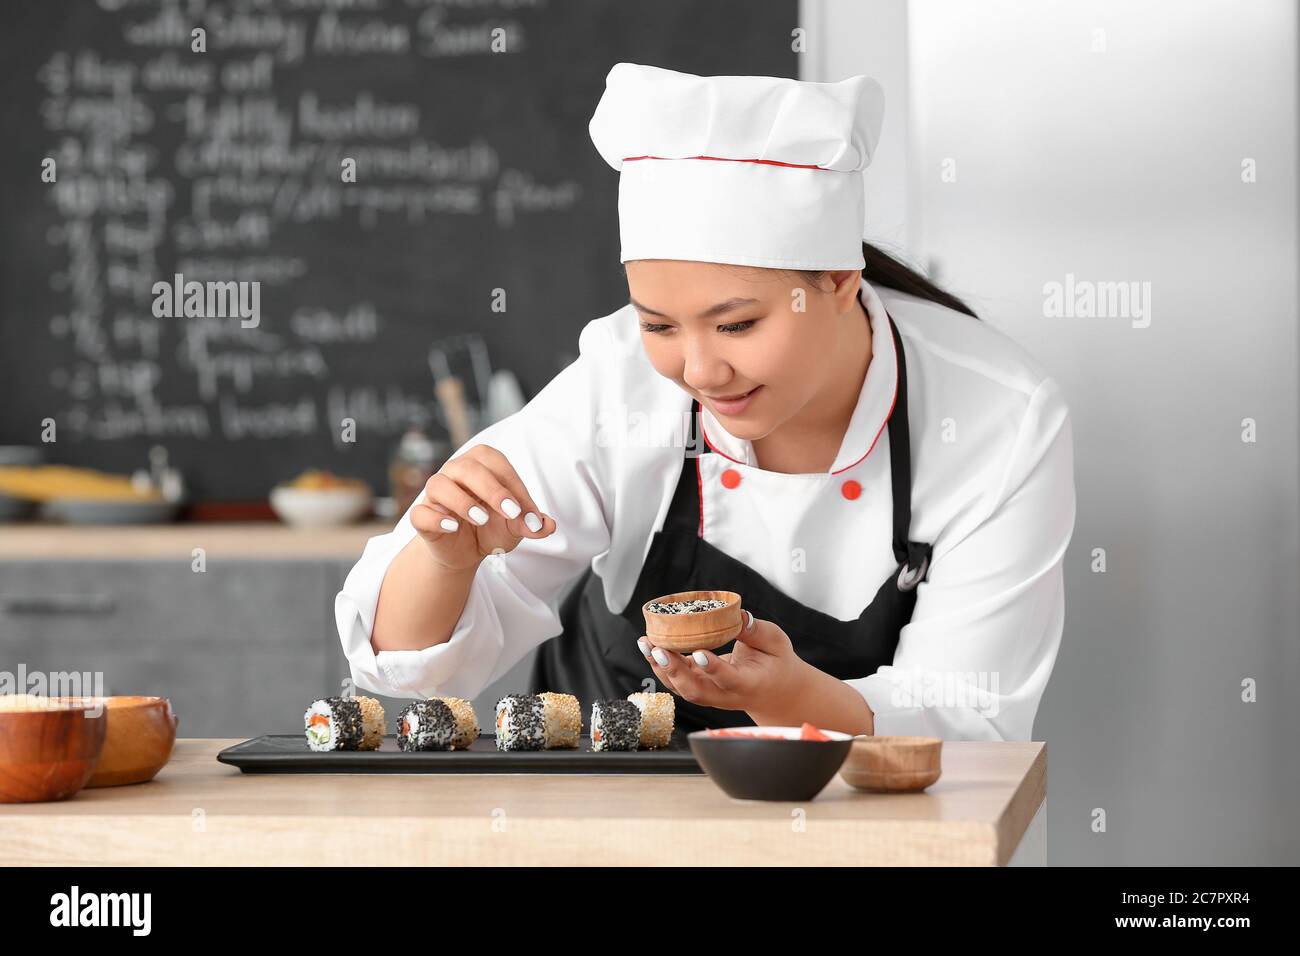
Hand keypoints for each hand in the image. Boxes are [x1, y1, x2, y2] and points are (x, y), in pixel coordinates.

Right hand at [409, 444, 556, 572]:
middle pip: (468, 468)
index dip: (514, 487)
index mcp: (480, 464)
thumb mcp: (514, 527)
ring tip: (481, 519)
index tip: (529, 514)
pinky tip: (453, 527)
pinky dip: (436, 518)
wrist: (467, 552)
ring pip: (439, 484)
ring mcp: (435, 493)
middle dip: (492, 490)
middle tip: (511, 512)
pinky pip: (421, 512)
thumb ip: (530, 524)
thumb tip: (547, 526)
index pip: (497, 465)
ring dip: (462, 501)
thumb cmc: (492, 527)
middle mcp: (454, 471)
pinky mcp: (421, 516)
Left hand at [638, 609, 811, 716]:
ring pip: (681, 688)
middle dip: (673, 671)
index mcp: (749, 684)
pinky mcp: (700, 687)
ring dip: (660, 667)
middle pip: (696, 691)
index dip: (713, 668)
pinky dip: (661, 664)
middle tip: (658, 649)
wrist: (775, 691)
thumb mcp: (776, 642)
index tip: (699, 652)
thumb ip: (756, 630)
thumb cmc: (776, 662)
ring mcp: (711, 695)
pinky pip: (677, 681)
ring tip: (646, 643)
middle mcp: (725, 695)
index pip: (729, 680)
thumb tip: (734, 615)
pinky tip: (650, 645)